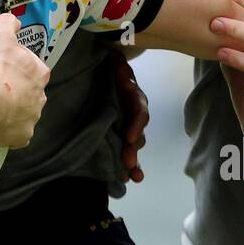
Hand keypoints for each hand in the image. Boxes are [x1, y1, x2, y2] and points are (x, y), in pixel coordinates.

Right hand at [0, 13, 49, 147]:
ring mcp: (32, 118)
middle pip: (31, 93)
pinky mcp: (22, 136)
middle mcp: (40, 97)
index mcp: (39, 73)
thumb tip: (13, 19)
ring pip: (25, 114)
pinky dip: (10, 133)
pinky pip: (17, 135)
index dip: (21, 69)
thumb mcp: (0, 38)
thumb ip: (8, 24)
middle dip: (19, 92)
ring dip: (14, 112)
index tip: (6, 70)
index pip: (35, 70)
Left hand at [108, 48, 147, 182]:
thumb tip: (119, 65)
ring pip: (134, 147)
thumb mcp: (116, 64)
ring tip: (134, 177)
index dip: (137, 126)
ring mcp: (127, 126)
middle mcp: (134, 115)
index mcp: (135, 99)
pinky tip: (126, 180)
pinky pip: (126, 152)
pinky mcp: (119, 136)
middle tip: (129, 163)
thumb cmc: (111, 69)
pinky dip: (127, 167)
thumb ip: (119, 66)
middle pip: (138, 134)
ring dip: (134, 163)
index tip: (130, 138)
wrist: (103, 73)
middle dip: (134, 150)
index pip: (140, 113)